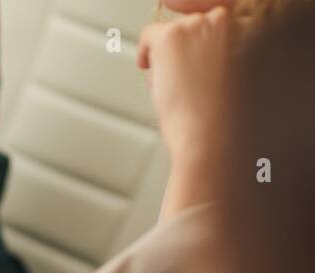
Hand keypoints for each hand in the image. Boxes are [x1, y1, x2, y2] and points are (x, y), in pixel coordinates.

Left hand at [138, 1, 234, 171]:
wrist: (212, 133)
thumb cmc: (225, 114)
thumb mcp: (234, 73)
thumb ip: (219, 53)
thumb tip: (190, 48)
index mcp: (249, 25)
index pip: (215, 20)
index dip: (200, 41)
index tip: (192, 58)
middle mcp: (224, 19)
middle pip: (190, 25)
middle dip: (181, 49)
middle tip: (180, 77)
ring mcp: (196, 24)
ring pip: (170, 32)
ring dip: (166, 55)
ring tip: (174, 84)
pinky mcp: (171, 36)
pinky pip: (147, 35)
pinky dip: (145, 52)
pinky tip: (148, 68)